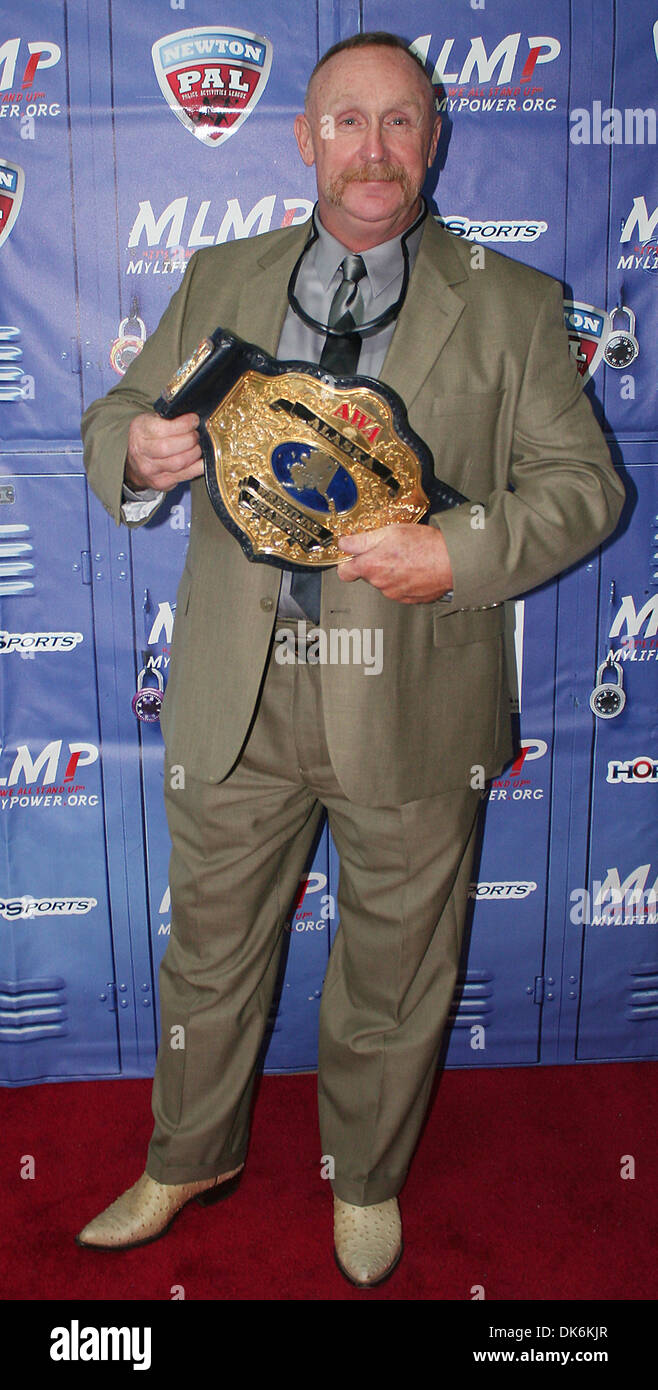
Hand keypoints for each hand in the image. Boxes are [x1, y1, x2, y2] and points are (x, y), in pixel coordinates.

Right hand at [125, 412, 202, 491]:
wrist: (135, 462)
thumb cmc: (148, 438)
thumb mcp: (152, 420)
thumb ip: (169, 417)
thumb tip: (192, 417)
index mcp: (139, 431)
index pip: (162, 429)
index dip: (183, 425)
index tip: (194, 420)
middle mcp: (141, 452)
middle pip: (170, 447)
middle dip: (190, 439)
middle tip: (195, 434)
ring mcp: (150, 470)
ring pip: (180, 462)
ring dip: (195, 453)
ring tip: (196, 446)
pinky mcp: (161, 482)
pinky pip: (186, 475)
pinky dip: (198, 466)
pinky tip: (201, 460)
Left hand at [337, 523, 453, 602]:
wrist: (450, 561)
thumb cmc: (423, 545)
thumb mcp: (388, 532)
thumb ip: (361, 540)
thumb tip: (344, 543)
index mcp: (371, 566)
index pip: (344, 572)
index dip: (347, 562)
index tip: (353, 556)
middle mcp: (380, 583)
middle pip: (367, 575)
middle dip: (374, 563)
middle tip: (390, 550)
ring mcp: (394, 593)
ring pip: (384, 582)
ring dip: (391, 572)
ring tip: (407, 558)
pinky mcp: (408, 599)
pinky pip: (399, 589)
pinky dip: (404, 580)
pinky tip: (415, 568)